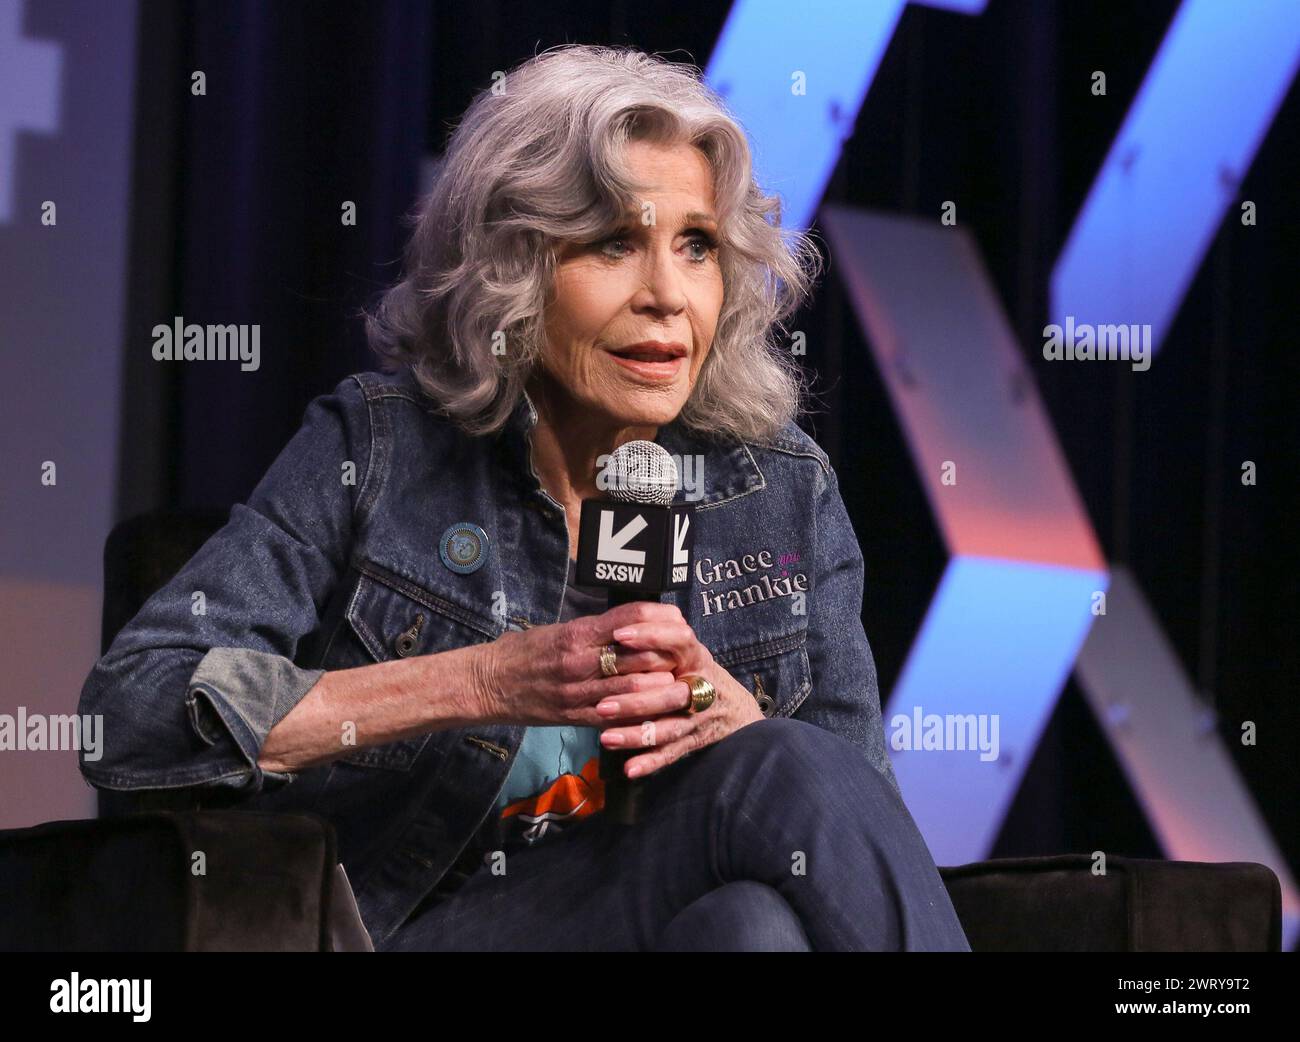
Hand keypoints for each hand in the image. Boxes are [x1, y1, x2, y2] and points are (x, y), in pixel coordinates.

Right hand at [475, 602, 698, 728]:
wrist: (486, 683)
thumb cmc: (522, 652)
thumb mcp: (559, 630)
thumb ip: (595, 631)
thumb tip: (634, 627)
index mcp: (576, 634)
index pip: (628, 620)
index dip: (658, 620)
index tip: (677, 622)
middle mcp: (579, 661)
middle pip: (638, 654)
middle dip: (668, 655)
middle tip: (689, 655)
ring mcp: (577, 692)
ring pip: (632, 687)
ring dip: (661, 686)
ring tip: (682, 684)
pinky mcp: (573, 716)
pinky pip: (615, 716)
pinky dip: (639, 712)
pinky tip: (657, 711)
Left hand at [593, 604, 764, 778]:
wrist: (736, 712)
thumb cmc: (698, 673)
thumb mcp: (687, 650)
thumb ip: (664, 636)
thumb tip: (627, 615)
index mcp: (696, 658)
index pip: (679, 640)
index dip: (651, 636)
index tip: (618, 634)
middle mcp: (700, 687)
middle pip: (670, 694)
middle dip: (636, 699)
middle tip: (602, 704)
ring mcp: (698, 718)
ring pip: (668, 728)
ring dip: (637, 734)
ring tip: (606, 738)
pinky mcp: (694, 742)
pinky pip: (673, 753)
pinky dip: (652, 762)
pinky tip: (629, 770)